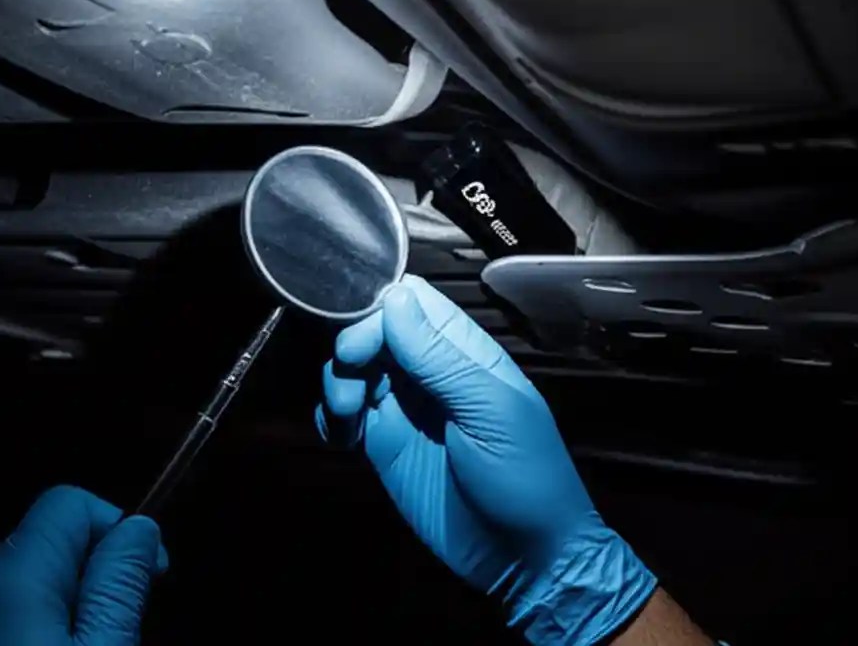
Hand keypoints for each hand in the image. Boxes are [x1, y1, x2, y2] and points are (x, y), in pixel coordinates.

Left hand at [0, 486, 167, 645]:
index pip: (67, 503)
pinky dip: (7, 639)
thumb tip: (138, 526)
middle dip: (84, 580)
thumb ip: (118, 588)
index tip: (148, 579)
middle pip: (39, 549)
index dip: (117, 529)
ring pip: (7, 592)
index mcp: (8, 582)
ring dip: (47, 614)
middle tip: (112, 635)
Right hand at [318, 276, 656, 644]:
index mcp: (465, 354)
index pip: (413, 302)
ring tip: (346, 415)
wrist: (525, 558)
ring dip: (336, 382)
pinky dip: (329, 416)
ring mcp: (405, 409)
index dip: (379, 309)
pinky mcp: (384, 446)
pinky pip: (343, 415)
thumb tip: (395, 299)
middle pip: (372, 331)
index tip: (362, 338)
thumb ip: (440, 358)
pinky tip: (340, 436)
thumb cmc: (528, 479)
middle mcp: (430, 374)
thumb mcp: (491, 413)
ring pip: (352, 369)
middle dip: (350, 346)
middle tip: (350, 380)